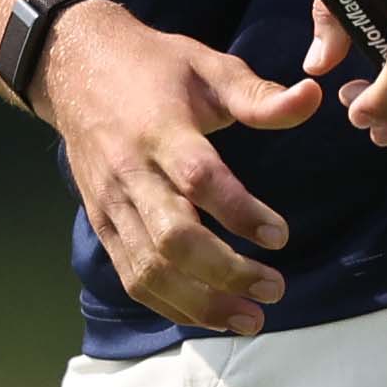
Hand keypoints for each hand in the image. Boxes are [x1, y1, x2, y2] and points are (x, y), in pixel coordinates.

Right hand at [41, 3, 326, 335]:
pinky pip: (131, 275)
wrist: (73, 68)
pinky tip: (209, 316)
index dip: (238, 212)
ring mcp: (111, 204)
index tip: (280, 235)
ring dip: (200, 302)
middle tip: (274, 289)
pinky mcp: (102, 224)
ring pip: (149, 268)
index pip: (199, 179)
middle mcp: (131, 173)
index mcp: (160, 130)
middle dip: (225, 272)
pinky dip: (169, 303)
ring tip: (249, 320)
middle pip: (172, 237)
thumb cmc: (153, 67)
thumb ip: (258, 95)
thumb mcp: (207, 66)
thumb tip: (313, 97)